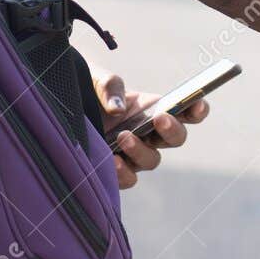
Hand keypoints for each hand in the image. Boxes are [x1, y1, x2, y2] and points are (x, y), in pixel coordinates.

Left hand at [91, 68, 210, 189]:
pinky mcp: (117, 171)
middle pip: (176, 138)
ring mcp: (134, 154)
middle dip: (172, 129)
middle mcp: (149, 133)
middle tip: (159, 119)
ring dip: (141, 150)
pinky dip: (123, 173)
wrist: (62, 115)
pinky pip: (129, 179)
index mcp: (153, 107)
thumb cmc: (87, 92)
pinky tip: (111, 160)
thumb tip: (118, 108)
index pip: (186, 111)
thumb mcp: (96, 80)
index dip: (197, 108)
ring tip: (123, 137)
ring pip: (152, 160)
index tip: (196, 103)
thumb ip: (110, 86)